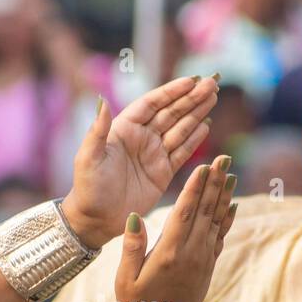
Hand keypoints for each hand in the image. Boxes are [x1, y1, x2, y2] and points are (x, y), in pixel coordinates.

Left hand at [62, 75, 219, 248]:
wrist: (96, 220)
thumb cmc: (88, 188)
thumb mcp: (89, 157)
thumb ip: (98, 129)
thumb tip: (101, 99)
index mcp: (124, 129)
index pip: (152, 104)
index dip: (171, 92)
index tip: (190, 81)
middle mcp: (141, 138)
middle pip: (171, 113)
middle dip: (191, 98)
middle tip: (212, 83)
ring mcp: (154, 155)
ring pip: (180, 129)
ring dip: (197, 113)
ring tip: (213, 97)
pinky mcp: (163, 173)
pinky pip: (182, 152)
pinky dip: (194, 139)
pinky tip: (206, 124)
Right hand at [114, 155, 236, 301]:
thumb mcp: (125, 279)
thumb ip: (131, 247)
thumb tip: (135, 216)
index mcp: (169, 253)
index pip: (185, 213)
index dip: (196, 188)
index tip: (205, 166)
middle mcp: (191, 254)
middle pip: (206, 211)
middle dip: (215, 183)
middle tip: (225, 159)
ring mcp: (203, 260)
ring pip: (216, 221)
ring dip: (223, 195)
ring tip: (231, 173)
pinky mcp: (208, 267)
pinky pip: (220, 237)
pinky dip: (227, 219)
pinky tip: (231, 204)